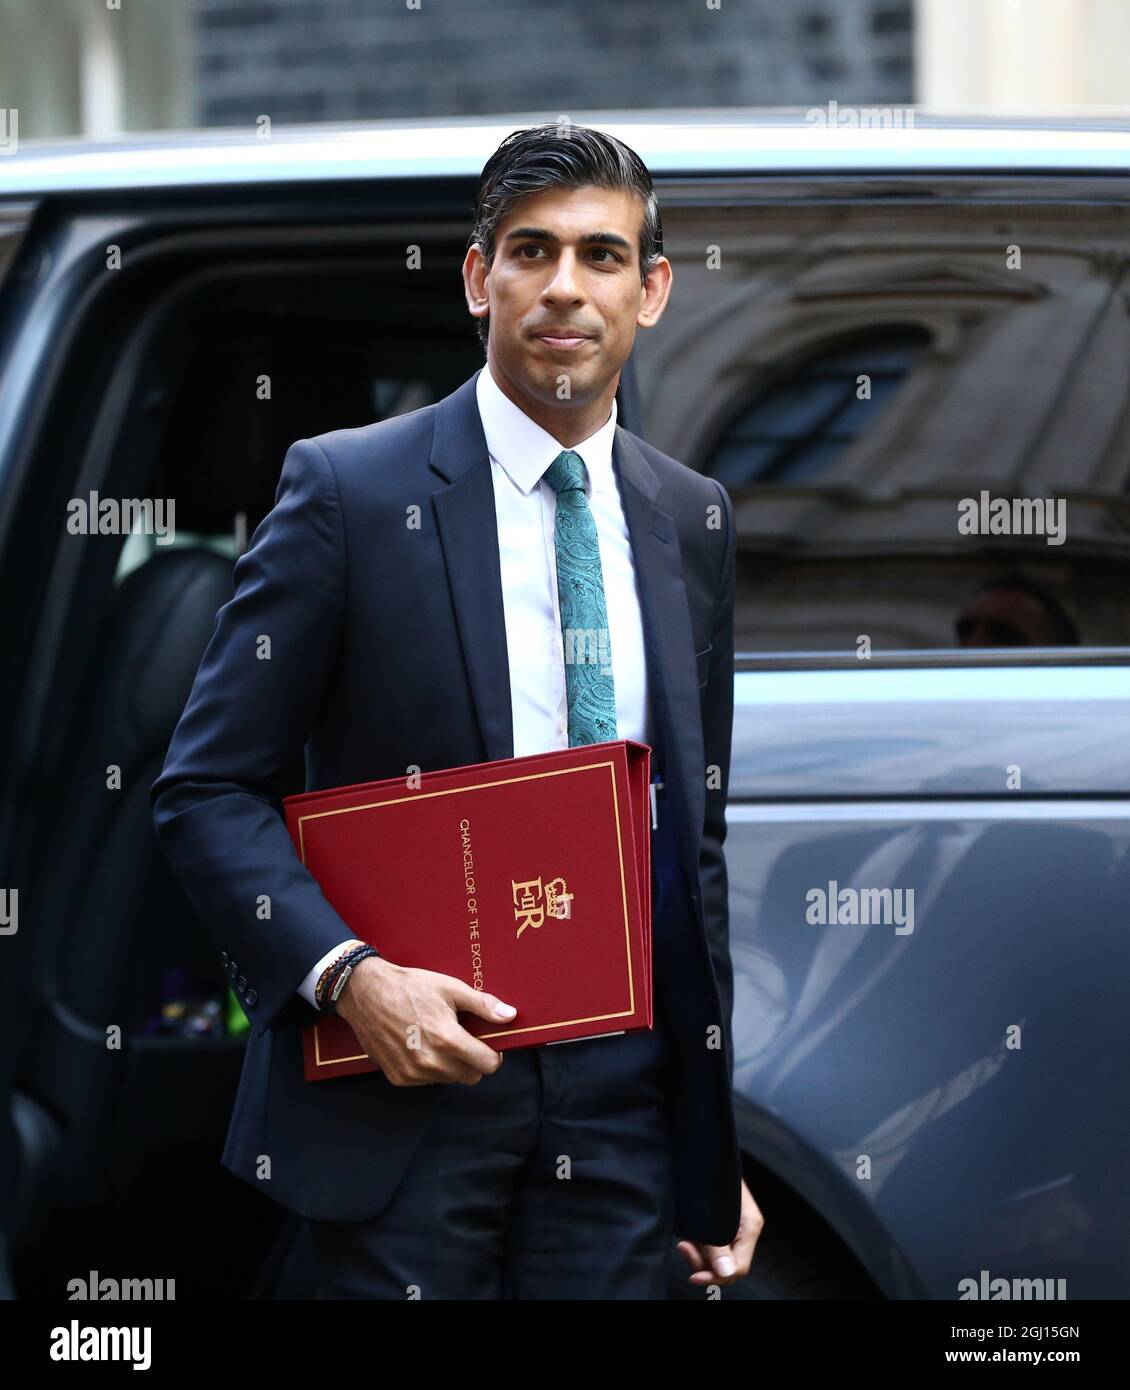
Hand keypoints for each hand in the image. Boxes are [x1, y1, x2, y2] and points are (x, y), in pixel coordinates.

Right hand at [335, 956, 515, 1085]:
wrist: (366, 993)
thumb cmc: (410, 987)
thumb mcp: (450, 988)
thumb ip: (483, 1005)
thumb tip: (510, 1016)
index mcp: (447, 1039)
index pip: (487, 1065)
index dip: (492, 1054)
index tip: (487, 1044)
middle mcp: (430, 1062)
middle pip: (471, 1076)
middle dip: (472, 1060)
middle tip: (462, 1038)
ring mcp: (412, 1073)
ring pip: (449, 1079)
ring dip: (451, 1065)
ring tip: (437, 1038)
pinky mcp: (398, 1077)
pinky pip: (426, 1081)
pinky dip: (429, 1068)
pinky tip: (420, 1045)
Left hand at [676, 1180, 762, 1287]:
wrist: (705, 1147)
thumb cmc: (709, 1170)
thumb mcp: (713, 1211)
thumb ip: (718, 1242)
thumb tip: (725, 1272)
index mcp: (750, 1226)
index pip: (739, 1267)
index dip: (716, 1276)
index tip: (693, 1276)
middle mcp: (743, 1229)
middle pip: (726, 1266)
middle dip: (703, 1263)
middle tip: (683, 1247)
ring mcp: (731, 1226)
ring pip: (716, 1257)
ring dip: (698, 1253)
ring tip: (684, 1239)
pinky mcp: (718, 1222)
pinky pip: (709, 1244)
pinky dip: (697, 1244)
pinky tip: (687, 1234)